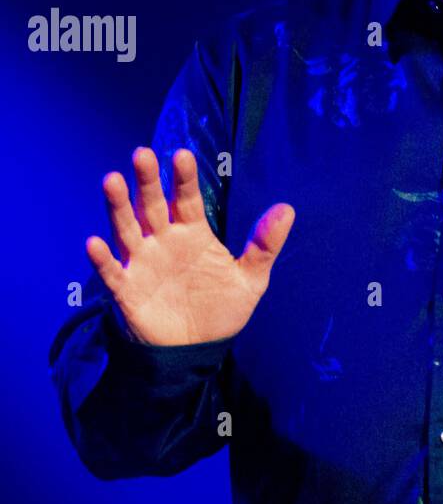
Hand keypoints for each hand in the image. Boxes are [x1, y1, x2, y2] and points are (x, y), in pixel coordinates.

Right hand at [86, 146, 294, 345]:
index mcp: (192, 233)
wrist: (198, 350)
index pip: (186, 199)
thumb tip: (288, 208)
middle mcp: (163, 241)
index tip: (182, 155)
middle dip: (147, 180)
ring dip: (118, 206)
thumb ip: (264, 245)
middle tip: (142, 153)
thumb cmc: (221, 308)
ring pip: (126, 229)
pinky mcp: (127, 290)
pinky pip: (112, 271)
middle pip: (152, 205)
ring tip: (112, 180)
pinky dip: (103, 258)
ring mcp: (142, 262)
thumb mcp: (250, 278)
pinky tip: (94, 243)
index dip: (183, 178)